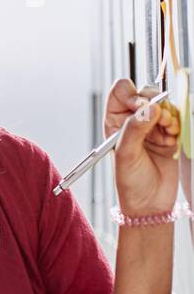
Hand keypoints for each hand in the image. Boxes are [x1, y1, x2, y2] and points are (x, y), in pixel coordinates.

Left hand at [106, 79, 179, 216]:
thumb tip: (149, 107)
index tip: (138, 105)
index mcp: (115, 121)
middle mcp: (132, 121)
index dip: (131, 93)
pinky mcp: (169, 134)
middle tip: (159, 118)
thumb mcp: (126, 154)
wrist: (150, 202)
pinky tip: (172, 137)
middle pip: (146, 93)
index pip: (120, 91)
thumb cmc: (130, 181)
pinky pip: (177, 118)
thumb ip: (135, 129)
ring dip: (168, 114)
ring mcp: (152, 127)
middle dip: (155, 102)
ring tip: (166, 131)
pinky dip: (177, 123)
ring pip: (164, 104)